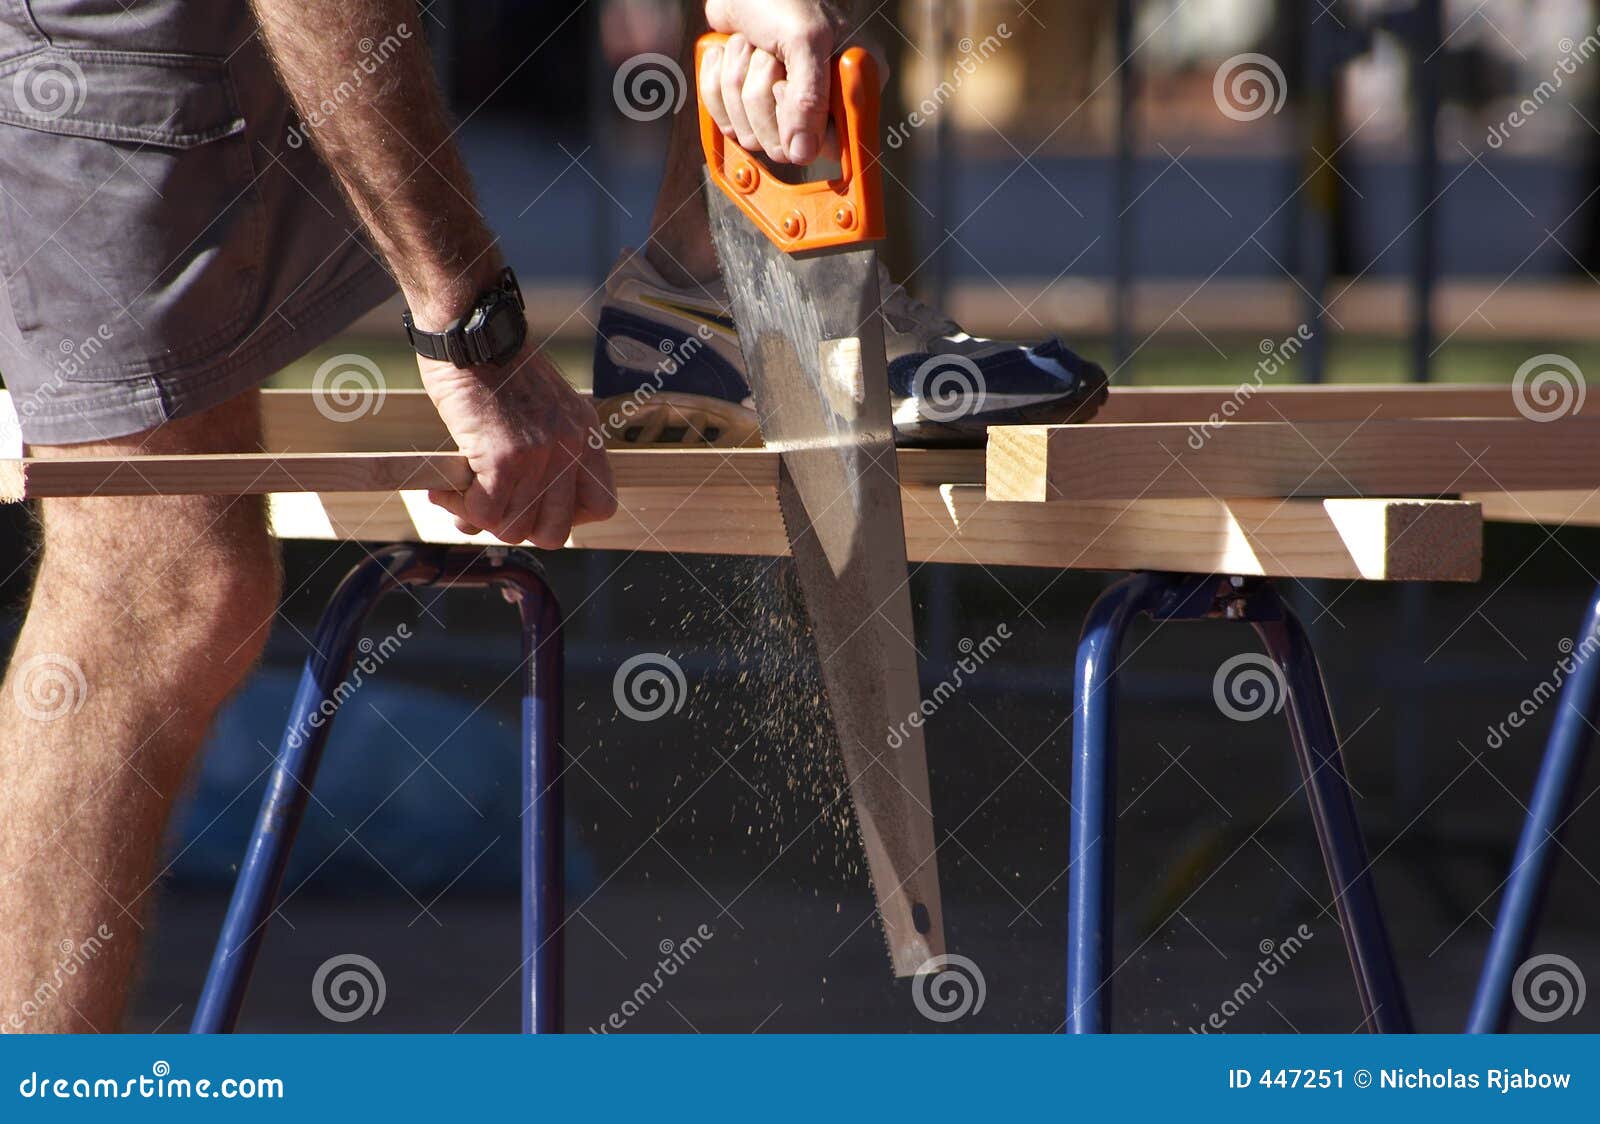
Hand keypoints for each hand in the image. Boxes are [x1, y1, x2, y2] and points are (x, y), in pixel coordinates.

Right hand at [420, 344, 616, 547]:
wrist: (473, 333)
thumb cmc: (498, 366)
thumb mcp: (546, 405)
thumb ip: (547, 448)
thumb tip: (523, 499)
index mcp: (586, 436)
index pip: (602, 506)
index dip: (568, 517)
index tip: (538, 506)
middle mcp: (570, 450)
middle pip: (555, 531)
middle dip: (520, 527)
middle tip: (494, 508)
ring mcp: (539, 456)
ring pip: (515, 528)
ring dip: (482, 521)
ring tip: (461, 500)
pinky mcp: (503, 458)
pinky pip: (485, 513)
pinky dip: (460, 509)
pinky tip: (444, 492)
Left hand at [701, 0, 845, 163]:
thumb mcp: (806, 39)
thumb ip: (808, 99)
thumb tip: (801, 154)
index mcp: (851, 91)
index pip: (829, 145)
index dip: (799, 122)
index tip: (786, 85)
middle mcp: (819, 108)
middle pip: (780, 145)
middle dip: (761, 94)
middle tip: (768, 55)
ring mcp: (781, 109)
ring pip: (748, 134)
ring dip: (737, 81)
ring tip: (751, 45)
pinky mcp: (748, 105)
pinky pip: (724, 120)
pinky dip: (717, 83)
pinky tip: (730, 54)